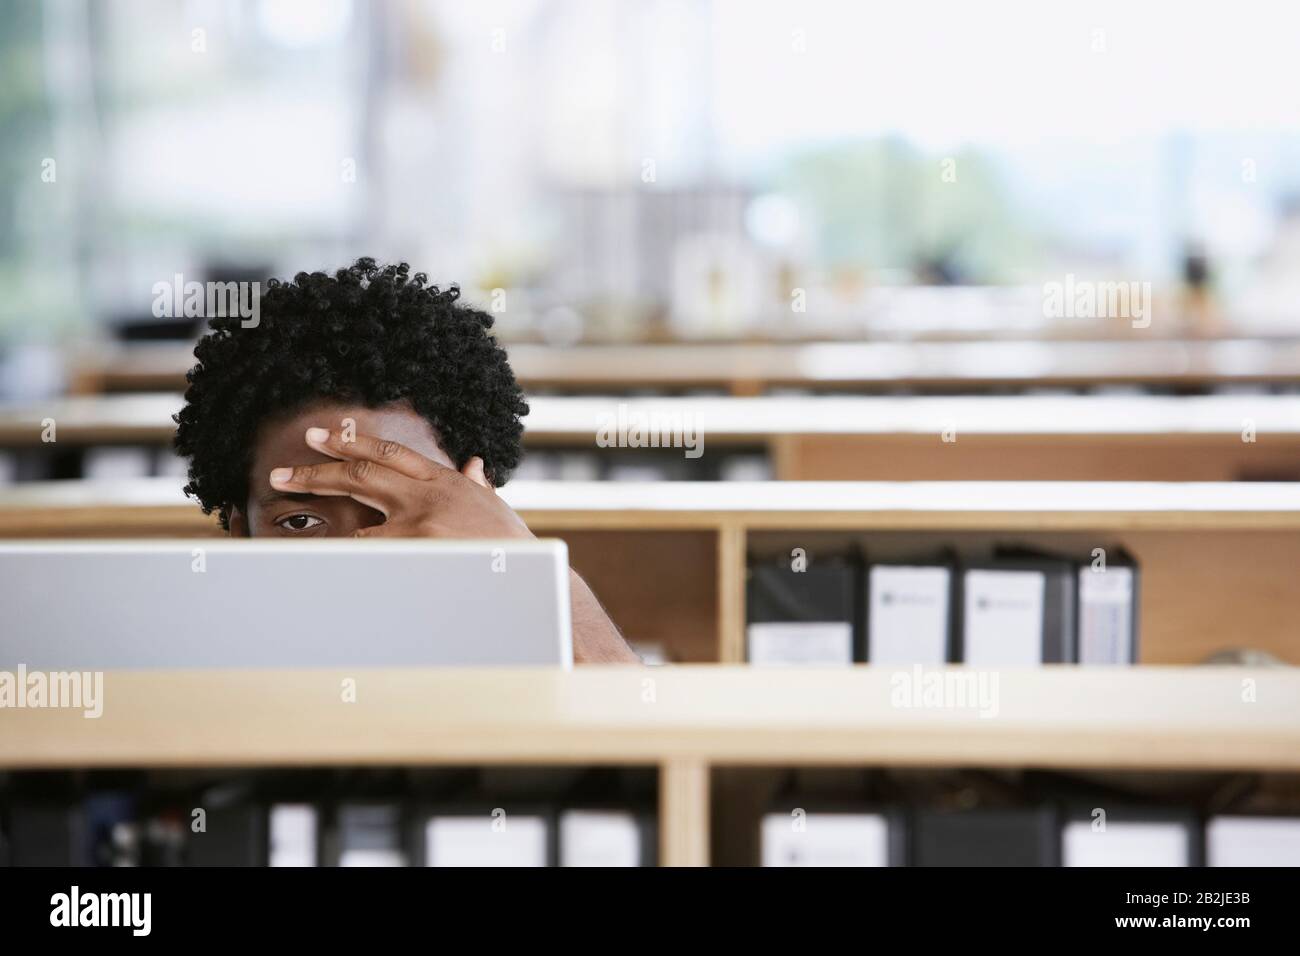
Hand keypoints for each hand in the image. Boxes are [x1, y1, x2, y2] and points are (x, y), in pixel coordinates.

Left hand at [268, 427, 533, 539]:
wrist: (532, 575)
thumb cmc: (512, 547)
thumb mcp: (494, 507)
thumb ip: (477, 487)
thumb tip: (474, 468)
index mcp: (446, 482)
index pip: (392, 454)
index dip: (354, 443)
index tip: (324, 437)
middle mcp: (430, 493)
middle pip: (364, 472)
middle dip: (321, 468)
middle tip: (285, 470)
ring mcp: (422, 519)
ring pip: (361, 505)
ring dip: (324, 500)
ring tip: (288, 497)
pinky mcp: (418, 544)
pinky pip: (368, 545)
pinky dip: (343, 546)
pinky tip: (316, 546)